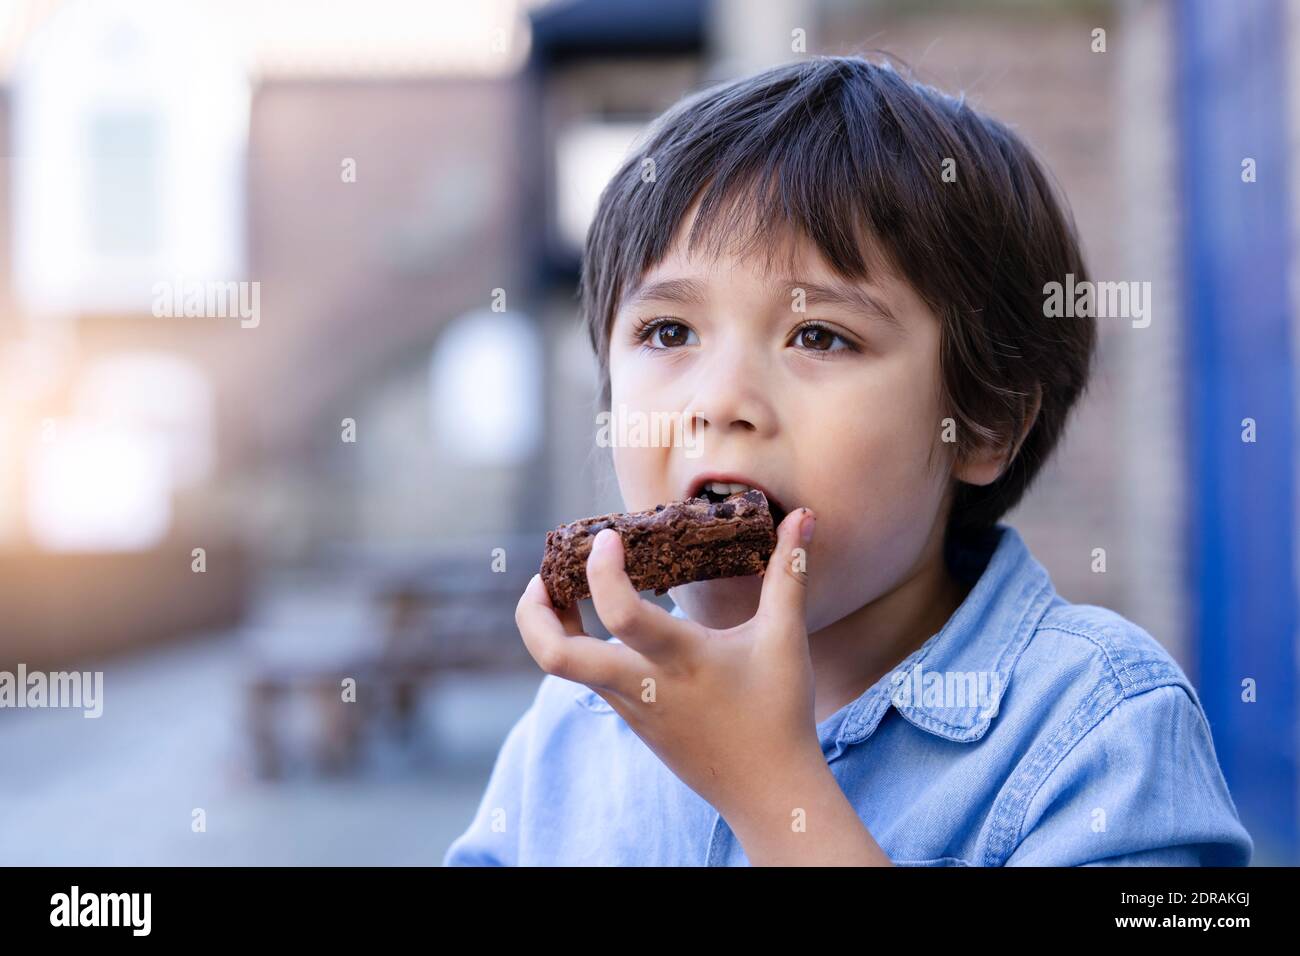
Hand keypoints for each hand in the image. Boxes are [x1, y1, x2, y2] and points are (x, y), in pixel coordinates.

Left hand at [516, 507, 823, 823]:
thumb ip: (790, 572)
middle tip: (542, 577)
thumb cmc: (779, 714)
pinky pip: (590, 679)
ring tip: (563, 590)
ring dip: (550, 628)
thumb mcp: (786, 638)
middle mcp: (641, 685)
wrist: (769, 793)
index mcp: (678, 660)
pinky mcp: (634, 720)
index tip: (607, 537)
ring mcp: (631, 707)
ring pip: (564, 669)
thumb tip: (805, 517)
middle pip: (554, 656)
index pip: (618, 612)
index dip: (601, 570)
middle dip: (533, 613)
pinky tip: (600, 625)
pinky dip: (580, 647)